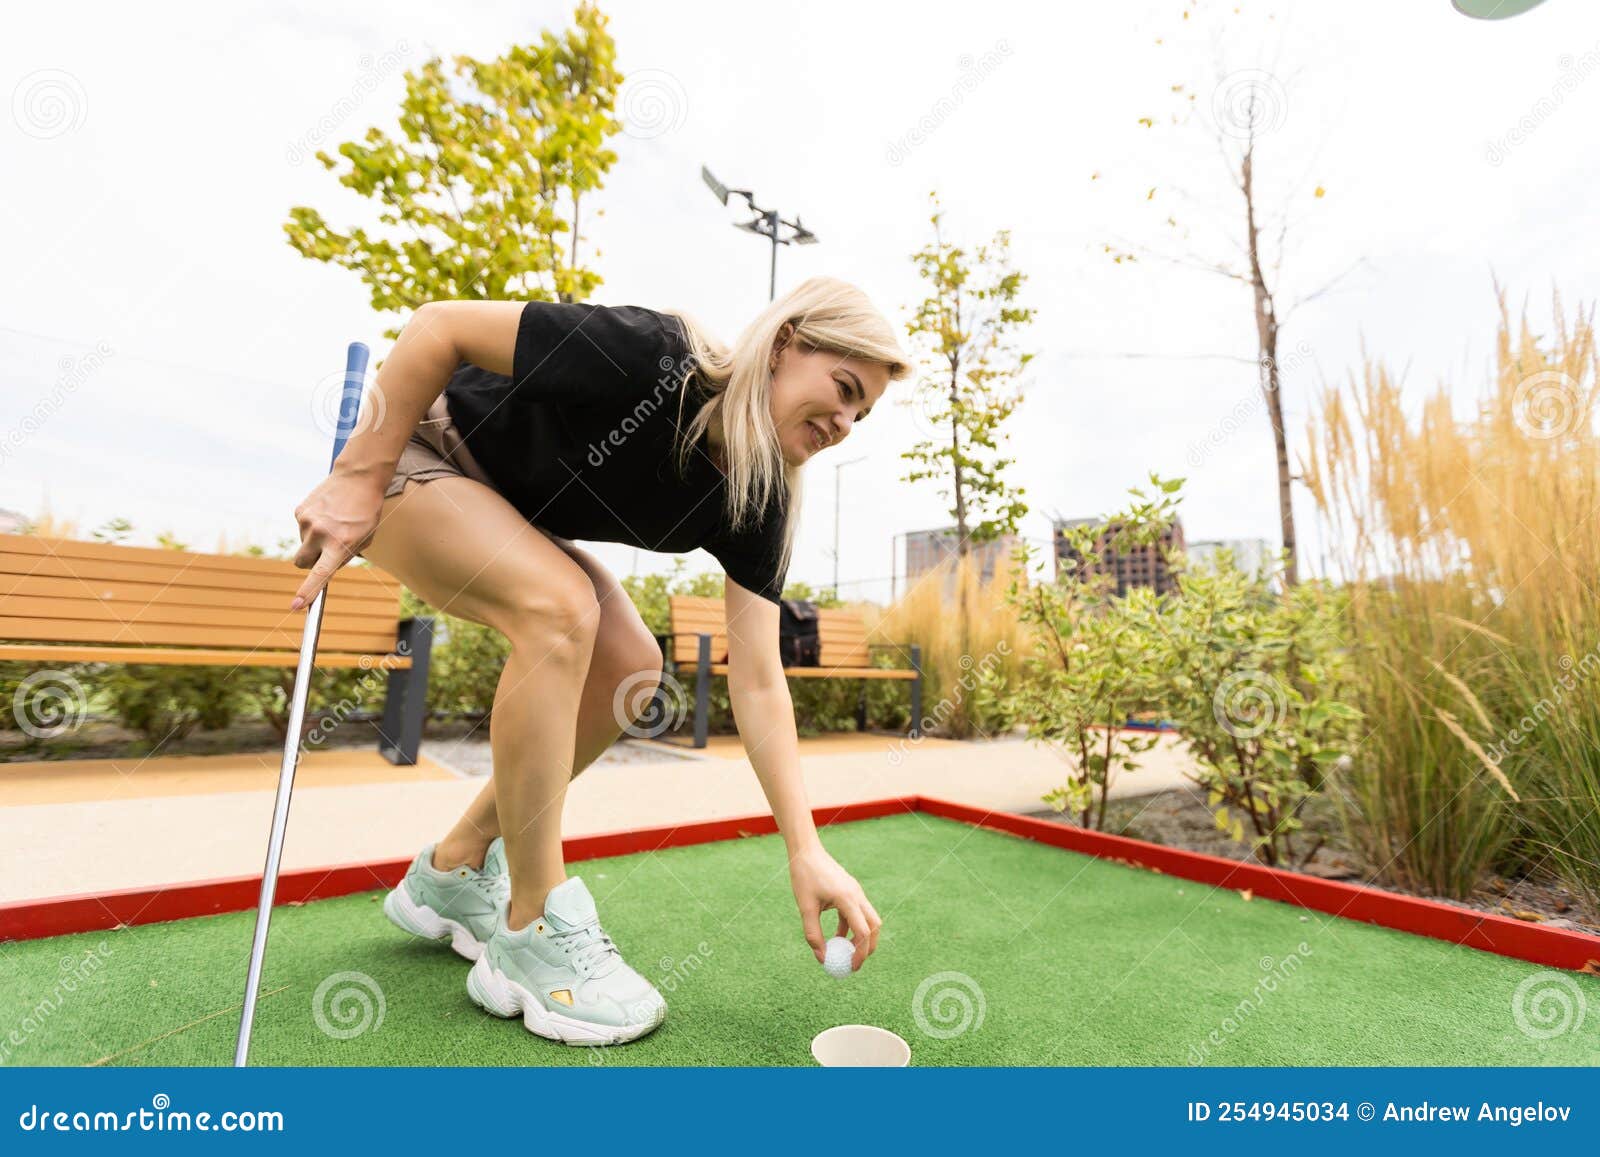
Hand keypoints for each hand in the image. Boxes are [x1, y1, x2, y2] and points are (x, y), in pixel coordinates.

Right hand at [289, 468, 385, 609]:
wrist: (358, 478)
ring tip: (334, 523)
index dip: (308, 591)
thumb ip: (345, 556)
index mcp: (340, 544)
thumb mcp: (365, 538)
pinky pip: (303, 529)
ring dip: (315, 541)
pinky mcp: (300, 511)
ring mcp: (307, 522)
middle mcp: (320, 534)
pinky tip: (327, 513)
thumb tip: (323, 567)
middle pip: (302, 563)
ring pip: (303, 545)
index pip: (320, 574)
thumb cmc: (366, 512)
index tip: (297, 606)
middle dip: (309, 563)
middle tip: (326, 551)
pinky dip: (313, 526)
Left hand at [788, 843, 881, 971]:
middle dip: (868, 947)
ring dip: (860, 937)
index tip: (851, 967)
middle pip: (874, 926)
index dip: (860, 953)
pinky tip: (836, 936)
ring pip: (869, 920)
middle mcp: (857, 895)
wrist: (806, 851)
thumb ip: (813, 934)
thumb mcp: (805, 908)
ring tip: (844, 951)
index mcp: (847, 899)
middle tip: (855, 963)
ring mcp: (856, 892)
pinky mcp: (851, 891)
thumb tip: (822, 959)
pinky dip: (851, 927)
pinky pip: (858, 913)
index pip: (863, 931)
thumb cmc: (803, 876)